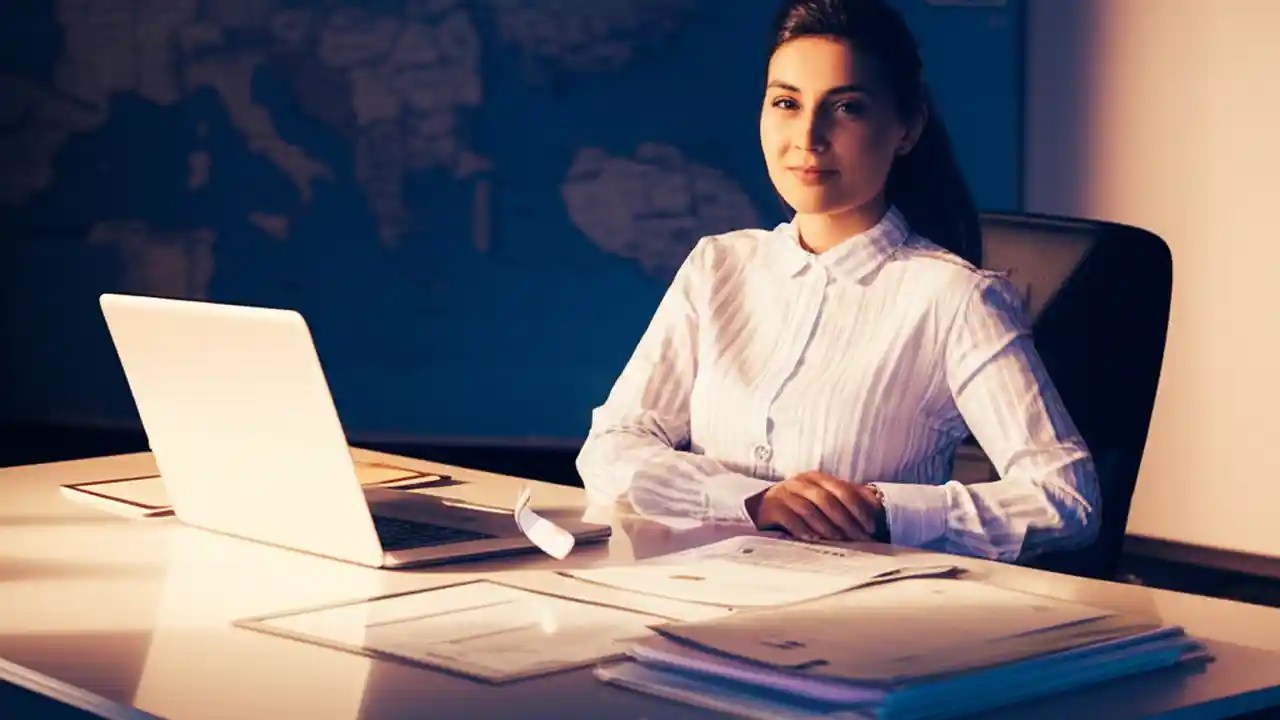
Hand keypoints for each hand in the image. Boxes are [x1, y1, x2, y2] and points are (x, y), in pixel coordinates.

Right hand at [748, 471, 883, 541]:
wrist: (763, 507)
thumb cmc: (800, 505)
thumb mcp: (824, 498)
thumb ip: (849, 498)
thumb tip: (876, 501)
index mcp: (818, 478)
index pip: (843, 490)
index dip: (859, 509)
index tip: (871, 528)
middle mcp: (801, 483)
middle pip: (827, 500)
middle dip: (846, 521)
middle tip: (858, 539)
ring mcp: (785, 493)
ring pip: (808, 509)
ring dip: (826, 526)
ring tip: (838, 541)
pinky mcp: (771, 507)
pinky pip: (788, 517)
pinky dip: (802, 529)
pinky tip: (813, 539)